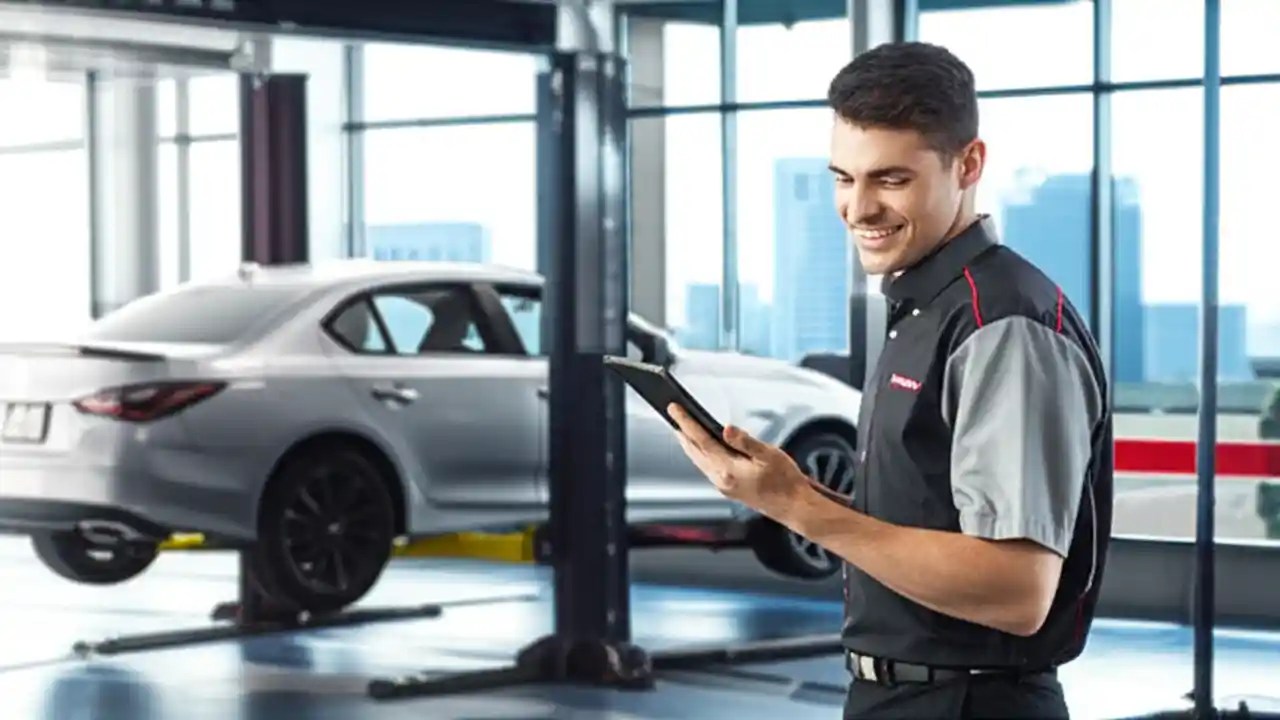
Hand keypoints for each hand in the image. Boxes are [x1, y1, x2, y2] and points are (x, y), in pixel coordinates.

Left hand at [667, 403, 809, 520]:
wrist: (793, 507)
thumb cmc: (785, 481)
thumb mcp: (768, 455)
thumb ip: (745, 441)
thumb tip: (726, 428)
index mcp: (729, 470)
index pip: (701, 440)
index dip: (686, 422)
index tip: (674, 408)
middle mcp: (721, 480)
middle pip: (694, 451)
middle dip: (682, 432)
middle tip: (672, 415)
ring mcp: (723, 486)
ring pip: (699, 461)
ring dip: (689, 444)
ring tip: (682, 429)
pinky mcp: (728, 489)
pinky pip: (706, 468)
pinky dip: (699, 454)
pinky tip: (701, 448)